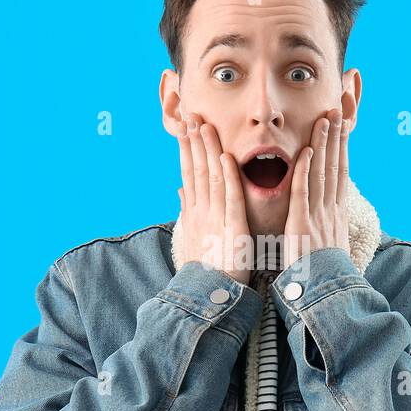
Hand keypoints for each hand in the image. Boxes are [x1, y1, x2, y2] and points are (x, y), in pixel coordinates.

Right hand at [174, 114, 251, 286]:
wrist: (209, 295)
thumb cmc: (207, 266)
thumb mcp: (195, 234)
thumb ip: (187, 208)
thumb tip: (178, 189)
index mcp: (195, 211)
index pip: (189, 172)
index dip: (187, 148)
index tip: (184, 126)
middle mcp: (201, 210)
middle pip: (195, 168)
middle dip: (193, 141)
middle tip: (190, 114)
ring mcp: (215, 217)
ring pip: (210, 177)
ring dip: (207, 150)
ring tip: (203, 125)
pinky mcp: (232, 227)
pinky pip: (230, 198)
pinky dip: (228, 177)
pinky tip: (226, 157)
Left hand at [284, 108, 349, 270]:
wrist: (325, 292)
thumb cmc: (324, 273)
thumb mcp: (329, 245)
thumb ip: (326, 227)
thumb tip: (328, 218)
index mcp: (337, 213)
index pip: (341, 173)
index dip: (342, 148)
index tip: (342, 127)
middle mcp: (331, 209)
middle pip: (336, 165)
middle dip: (337, 137)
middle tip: (338, 111)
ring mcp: (318, 214)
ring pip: (322, 172)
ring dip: (324, 144)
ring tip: (325, 119)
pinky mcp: (302, 222)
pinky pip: (304, 191)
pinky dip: (305, 169)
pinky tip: (307, 150)